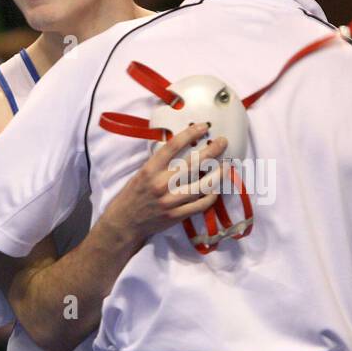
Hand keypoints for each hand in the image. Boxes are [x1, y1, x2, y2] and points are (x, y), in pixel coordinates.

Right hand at [101, 122, 226, 244]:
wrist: (125, 222)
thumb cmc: (134, 194)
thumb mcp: (142, 172)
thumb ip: (160, 162)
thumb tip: (182, 147)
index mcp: (150, 170)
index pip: (173, 146)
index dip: (190, 134)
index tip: (203, 127)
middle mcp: (161, 184)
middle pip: (192, 164)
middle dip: (211, 151)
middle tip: (222, 142)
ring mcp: (170, 201)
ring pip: (201, 186)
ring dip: (218, 174)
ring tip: (226, 166)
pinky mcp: (176, 216)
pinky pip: (200, 205)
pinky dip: (211, 196)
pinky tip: (216, 188)